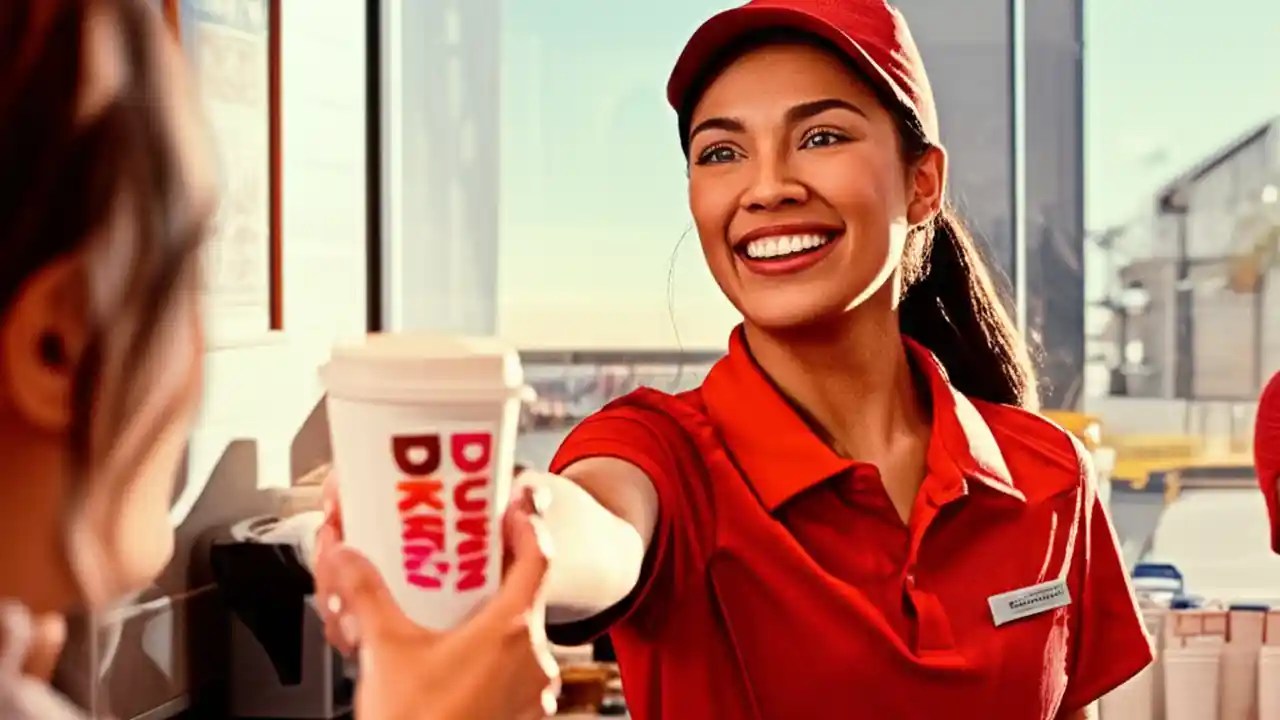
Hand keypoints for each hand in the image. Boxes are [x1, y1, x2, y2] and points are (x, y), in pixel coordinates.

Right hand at [314, 479, 557, 719]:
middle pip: (527, 595)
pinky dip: (491, 656)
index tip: (512, 507)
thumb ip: (364, 596)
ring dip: (493, 618)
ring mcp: (532, 695)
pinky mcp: (521, 718)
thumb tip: (346, 559)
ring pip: (520, 637)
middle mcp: (534, 661)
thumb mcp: (384, 652)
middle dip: (497, 574)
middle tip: (469, 558)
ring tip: (456, 609)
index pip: (539, 557)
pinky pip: (514, 672)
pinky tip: (456, 658)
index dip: (527, 524)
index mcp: (511, 631)